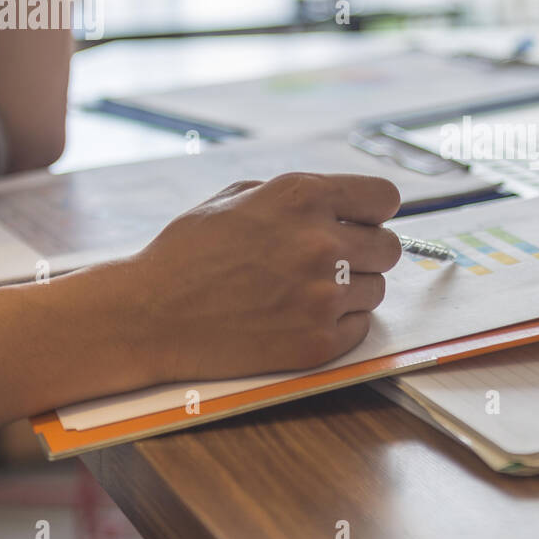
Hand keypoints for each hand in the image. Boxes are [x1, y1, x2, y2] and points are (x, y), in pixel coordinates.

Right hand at [110, 173, 402, 383]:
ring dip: (352, 291)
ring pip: (377, 290)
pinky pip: (360, 327)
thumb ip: (297, 195)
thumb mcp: (238, 198)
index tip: (362, 222)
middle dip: (366, 252)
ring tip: (305, 292)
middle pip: (389, 247)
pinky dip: (339, 325)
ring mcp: (323, 296)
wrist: (149, 315)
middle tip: (333, 263)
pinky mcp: (318, 342)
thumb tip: (346, 200)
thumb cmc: (188, 253)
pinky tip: (300, 318)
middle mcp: (321, 242)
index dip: (373, 211)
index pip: (385, 197)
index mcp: (303, 196)